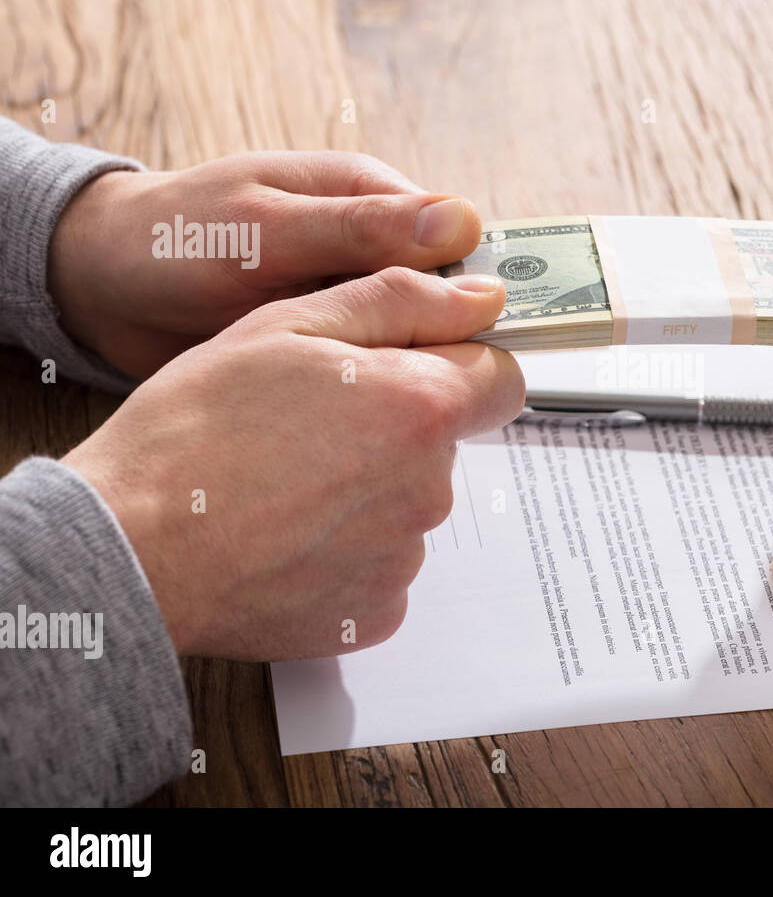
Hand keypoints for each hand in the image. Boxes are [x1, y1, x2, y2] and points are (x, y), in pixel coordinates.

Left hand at [49, 151, 481, 378]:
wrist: (100, 287)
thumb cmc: (174, 238)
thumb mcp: (267, 229)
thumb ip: (359, 228)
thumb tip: (462, 223)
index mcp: (370, 198)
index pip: (458, 242)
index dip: (481, 289)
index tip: (491, 340)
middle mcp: (373, 249)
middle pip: (444, 298)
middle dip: (449, 343)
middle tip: (448, 397)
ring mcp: (352, 301)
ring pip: (412, 341)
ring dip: (412, 375)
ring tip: (412, 420)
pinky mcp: (329, 347)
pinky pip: (372, 372)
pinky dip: (375, 395)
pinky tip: (374, 426)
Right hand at [62, 267, 523, 659]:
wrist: (133, 548)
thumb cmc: (197, 430)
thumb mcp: (291, 327)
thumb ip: (401, 303)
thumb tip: (480, 298)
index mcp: (423, 409)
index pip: (500, 379)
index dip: (455, 364)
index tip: (409, 366)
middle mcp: (431, 490)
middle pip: (442, 443)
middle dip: (393, 425)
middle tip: (307, 423)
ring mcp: (404, 560)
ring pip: (405, 504)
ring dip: (364, 489)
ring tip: (282, 482)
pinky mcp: (375, 614)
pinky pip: (378, 566)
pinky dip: (343, 551)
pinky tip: (283, 535)